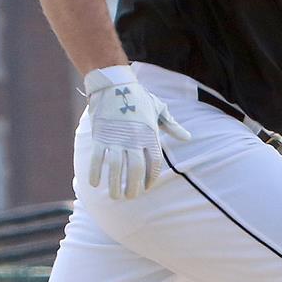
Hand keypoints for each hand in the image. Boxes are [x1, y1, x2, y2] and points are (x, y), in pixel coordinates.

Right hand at [84, 66, 192, 198]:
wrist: (115, 84)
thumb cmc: (139, 97)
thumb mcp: (159, 109)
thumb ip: (172, 125)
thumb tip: (187, 138)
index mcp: (150, 135)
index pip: (154, 164)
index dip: (151, 178)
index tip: (146, 187)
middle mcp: (134, 139)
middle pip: (135, 170)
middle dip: (133, 187)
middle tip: (130, 197)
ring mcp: (115, 139)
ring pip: (116, 168)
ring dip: (115, 185)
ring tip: (116, 197)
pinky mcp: (99, 136)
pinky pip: (97, 159)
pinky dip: (95, 172)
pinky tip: (94, 184)